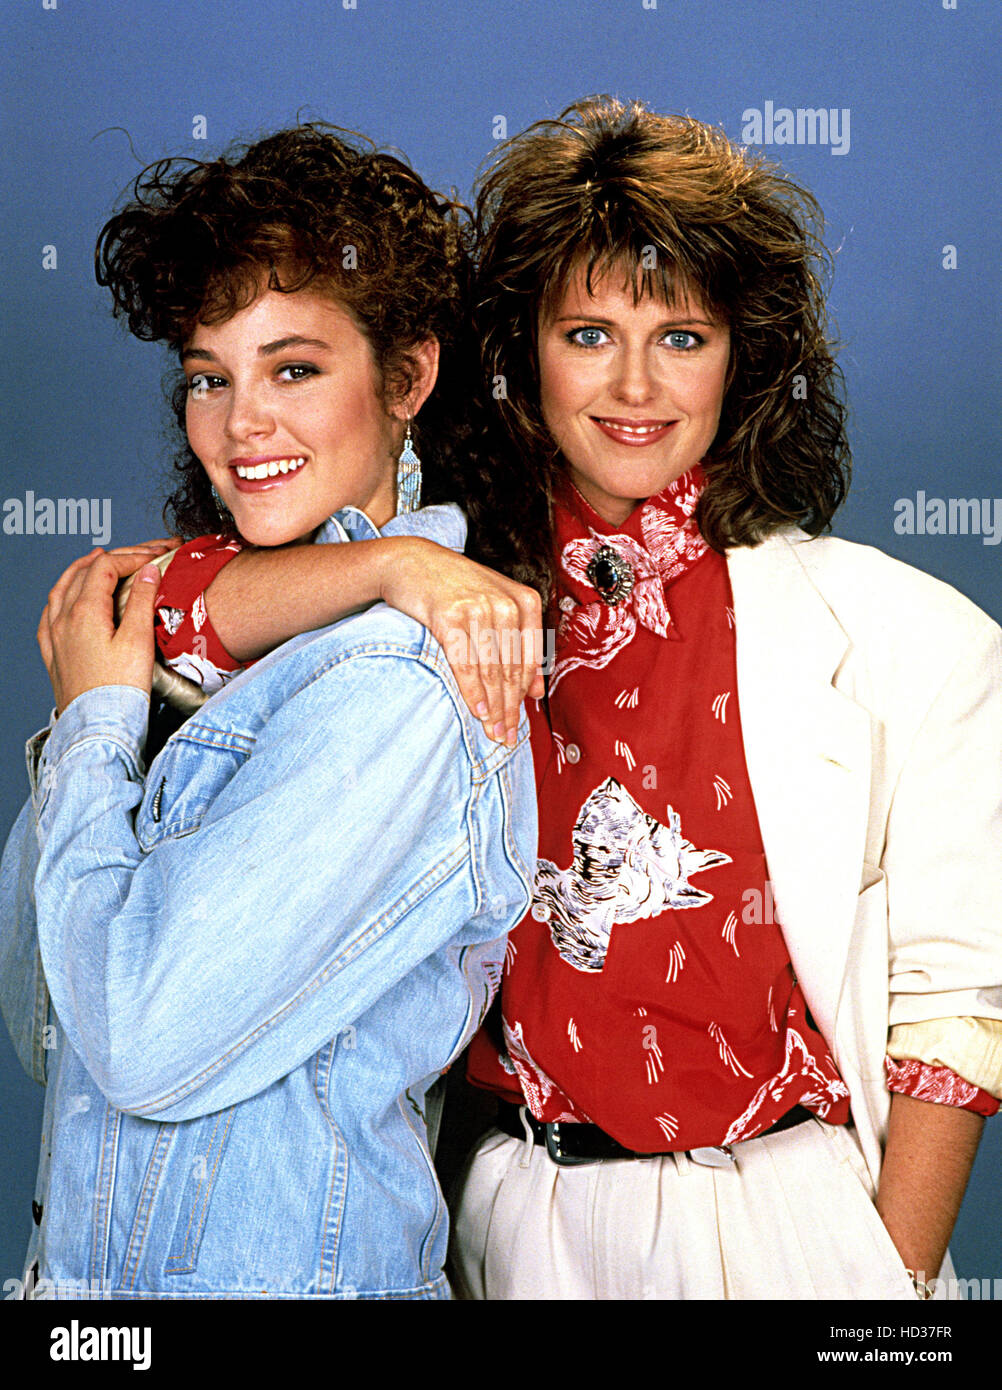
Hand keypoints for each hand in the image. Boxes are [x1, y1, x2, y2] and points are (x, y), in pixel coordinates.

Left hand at [38, 547, 167, 713]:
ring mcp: (54, 637)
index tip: (156, 559)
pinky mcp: (53, 654)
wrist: (99, 728)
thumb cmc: (120, 690)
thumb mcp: (139, 641)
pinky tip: (68, 599)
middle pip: (84, 572)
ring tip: (97, 560)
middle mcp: (63, 620)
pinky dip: (62, 596)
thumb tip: (147, 572)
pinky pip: (50, 613)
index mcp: (84, 612)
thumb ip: (141, 601)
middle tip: (138, 554)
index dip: (133, 557)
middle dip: (113, 558)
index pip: (105, 567)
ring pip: (61, 588)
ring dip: (81, 570)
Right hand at [380, 541, 544, 744]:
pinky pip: (465, 664)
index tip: (518, 723)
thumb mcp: (495, 608)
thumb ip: (519, 644)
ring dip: (493, 707)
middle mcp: (505, 604)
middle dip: (508, 709)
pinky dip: (472, 691)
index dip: (523, 697)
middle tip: (505, 736)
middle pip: (511, 669)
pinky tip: (477, 711)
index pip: (530, 660)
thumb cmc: (455, 588)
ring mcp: (478, 608)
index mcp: (525, 601)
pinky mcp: (450, 615)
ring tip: (492, 731)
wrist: (411, 562)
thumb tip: (536, 691)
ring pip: (490, 670)